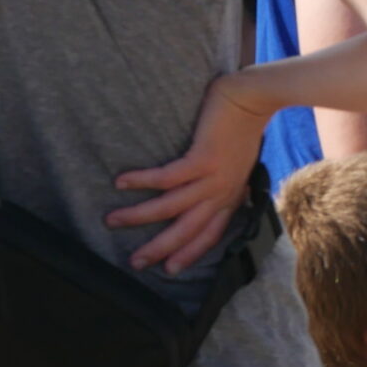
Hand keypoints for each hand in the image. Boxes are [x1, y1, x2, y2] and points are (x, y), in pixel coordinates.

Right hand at [110, 70, 271, 274]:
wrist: (254, 97)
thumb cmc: (243, 126)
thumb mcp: (238, 164)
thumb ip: (223, 182)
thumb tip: (204, 194)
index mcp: (229, 194)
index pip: (210, 234)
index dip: (189, 252)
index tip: (168, 269)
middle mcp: (221, 191)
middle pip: (188, 229)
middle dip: (160, 248)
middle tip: (135, 262)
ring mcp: (212, 177)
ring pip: (170, 207)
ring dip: (139, 216)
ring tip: (112, 220)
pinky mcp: (203, 158)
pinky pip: (167, 177)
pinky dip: (142, 181)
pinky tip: (121, 182)